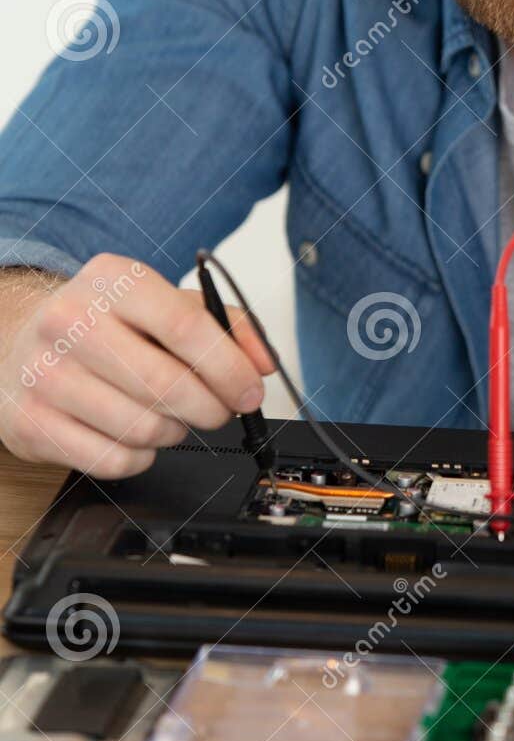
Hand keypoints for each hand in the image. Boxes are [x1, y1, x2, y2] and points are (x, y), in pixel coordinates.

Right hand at [0, 253, 274, 478]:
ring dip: (172, 431)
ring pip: (142, 427)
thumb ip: (225, 325)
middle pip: (166, 384)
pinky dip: (139, 456)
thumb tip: (263, 362)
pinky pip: (113, 460)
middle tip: (216, 410)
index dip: (229, 367)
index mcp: (111, 280)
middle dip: (209, 408)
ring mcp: (44, 373)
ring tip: (167, 414)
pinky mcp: (30, 422)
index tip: (249, 391)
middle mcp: (69, 321)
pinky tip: (131, 432)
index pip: (185, 326)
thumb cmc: (103, 324)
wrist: (20, 340)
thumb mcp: (163, 305)